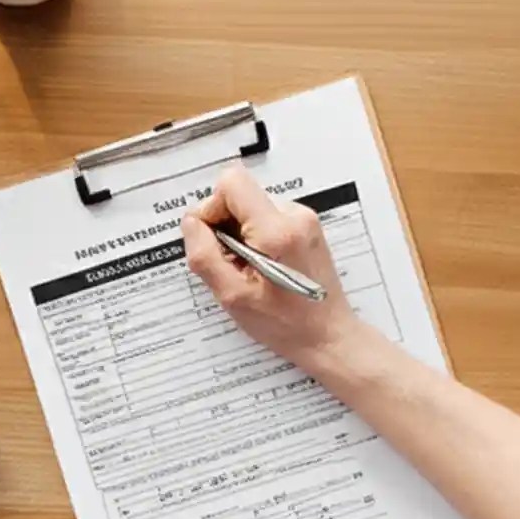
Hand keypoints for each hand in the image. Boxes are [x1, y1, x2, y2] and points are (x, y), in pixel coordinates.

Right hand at [181, 166, 360, 362]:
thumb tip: (191, 223)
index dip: (211, 208)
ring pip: (251, 206)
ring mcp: (304, 219)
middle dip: (225, 225)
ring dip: (240, 233)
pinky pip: (267, 216)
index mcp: (277, 230)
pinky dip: (256, 237)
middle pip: (240, 194)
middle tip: (231, 263)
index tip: (212, 241)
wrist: (328, 335)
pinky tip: (262, 266)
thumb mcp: (232, 296)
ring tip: (248, 269)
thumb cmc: (285, 323)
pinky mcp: (306, 226)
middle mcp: (295, 215)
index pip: (232, 183)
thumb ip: (204, 255)